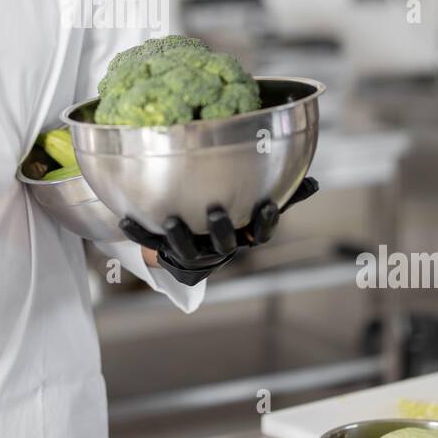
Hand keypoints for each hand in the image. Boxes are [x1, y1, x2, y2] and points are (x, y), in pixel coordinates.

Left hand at [119, 177, 319, 284]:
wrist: (194, 256)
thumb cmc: (233, 224)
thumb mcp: (258, 211)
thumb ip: (285, 195)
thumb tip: (314, 182)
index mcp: (243, 237)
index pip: (260, 234)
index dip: (263, 223)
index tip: (265, 205)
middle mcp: (219, 248)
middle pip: (224, 245)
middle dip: (221, 231)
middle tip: (217, 214)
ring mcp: (191, 252)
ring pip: (186, 250)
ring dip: (179, 236)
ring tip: (173, 220)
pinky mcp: (165, 252)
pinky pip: (149, 244)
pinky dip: (137, 232)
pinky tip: (123, 217)